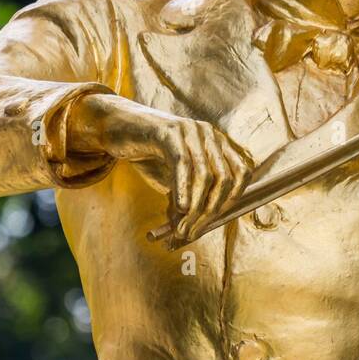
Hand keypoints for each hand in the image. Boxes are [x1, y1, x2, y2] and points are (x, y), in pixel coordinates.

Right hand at [68, 94, 253, 241]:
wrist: (117, 127)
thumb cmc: (149, 155)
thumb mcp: (176, 177)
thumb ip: (190, 196)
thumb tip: (194, 228)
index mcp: (218, 142)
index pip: (242, 173)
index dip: (231, 200)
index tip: (211, 222)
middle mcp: (209, 133)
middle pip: (225, 178)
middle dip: (210, 210)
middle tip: (191, 232)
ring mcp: (190, 130)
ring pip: (204, 175)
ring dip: (195, 207)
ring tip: (182, 228)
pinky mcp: (169, 131)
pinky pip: (182, 163)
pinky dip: (183, 189)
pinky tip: (179, 207)